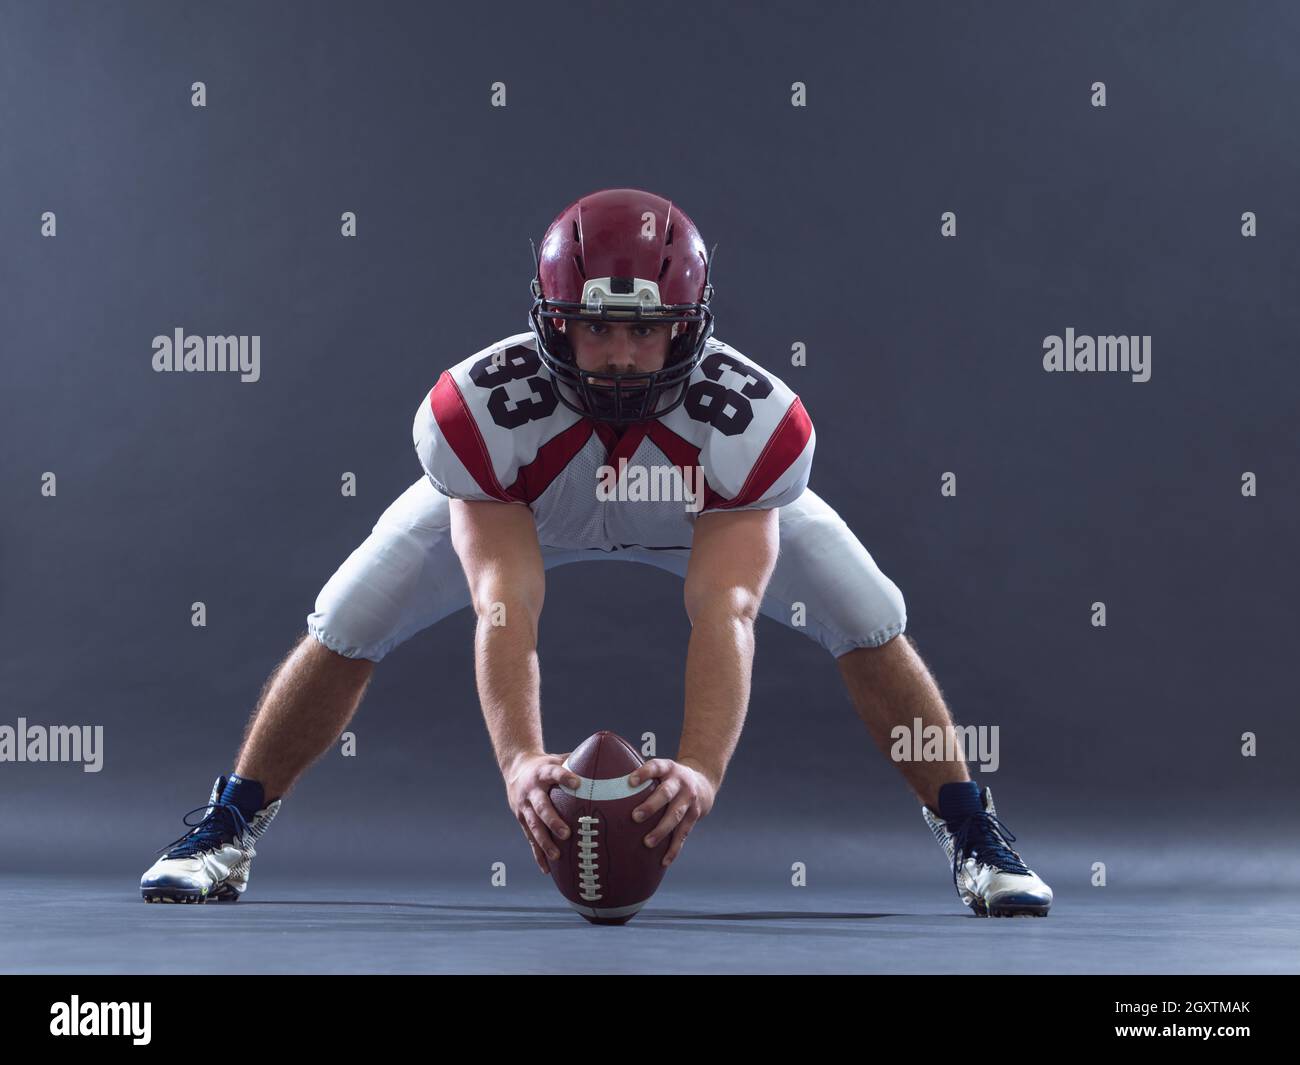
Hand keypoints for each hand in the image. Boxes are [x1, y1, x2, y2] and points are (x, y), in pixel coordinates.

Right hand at [504, 752, 580, 874]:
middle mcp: (532, 791)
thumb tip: (607, 759)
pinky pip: (530, 839)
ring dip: (545, 842)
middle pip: (541, 807)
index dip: (564, 777)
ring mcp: (524, 807)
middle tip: (566, 833)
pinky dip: (538, 854)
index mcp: (542, 772)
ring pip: (534, 827)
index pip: (553, 773)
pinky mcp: (522, 820)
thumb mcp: (557, 758)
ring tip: (557, 856)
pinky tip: (547, 870)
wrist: (515, 768)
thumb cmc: (546, 765)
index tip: (577, 782)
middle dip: (553, 821)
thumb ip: (578, 761)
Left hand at [628, 758, 716, 866]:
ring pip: (676, 815)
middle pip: (666, 793)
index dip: (644, 773)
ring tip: (647, 842)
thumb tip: (608, 784)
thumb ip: (642, 775)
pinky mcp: (694, 816)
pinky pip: (683, 833)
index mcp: (668, 768)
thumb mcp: (661, 770)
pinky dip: (674, 848)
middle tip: (635, 817)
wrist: (703, 783)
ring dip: (662, 830)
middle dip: (651, 806)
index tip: (630, 781)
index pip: (655, 767)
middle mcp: (680, 782)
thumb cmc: (669, 779)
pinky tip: (664, 860)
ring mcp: (689, 799)